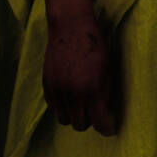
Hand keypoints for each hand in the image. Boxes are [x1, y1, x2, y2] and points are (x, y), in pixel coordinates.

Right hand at [43, 15, 116, 134]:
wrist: (71, 27)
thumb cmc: (95, 45)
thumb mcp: (107, 68)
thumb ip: (104, 92)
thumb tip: (104, 111)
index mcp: (92, 88)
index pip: (99, 121)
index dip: (106, 128)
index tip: (109, 129)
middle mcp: (73, 92)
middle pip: (80, 125)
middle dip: (89, 121)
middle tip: (95, 113)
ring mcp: (58, 90)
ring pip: (64, 120)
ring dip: (74, 115)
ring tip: (81, 104)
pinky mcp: (46, 85)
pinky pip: (54, 108)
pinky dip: (62, 106)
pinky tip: (69, 95)